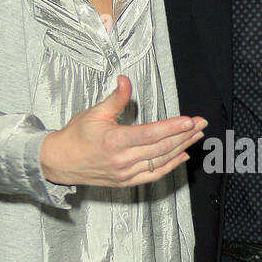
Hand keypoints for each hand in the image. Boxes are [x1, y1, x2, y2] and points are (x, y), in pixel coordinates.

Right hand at [40, 75, 205, 188]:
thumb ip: (116, 98)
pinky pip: (154, 175)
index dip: (173, 127)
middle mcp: (122, 160)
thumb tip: (126, 80)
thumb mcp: (95, 113)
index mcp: (115, 141)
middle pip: (162, 148)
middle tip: (201, 124)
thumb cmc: (76, 136)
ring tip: (196, 136)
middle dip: (184, 135)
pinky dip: (171, 166)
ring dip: (182, 148)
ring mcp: (126, 173)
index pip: (151, 134)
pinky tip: (183, 156)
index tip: (189, 120)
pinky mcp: (127, 181)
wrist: (60, 162)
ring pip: (161, 161)